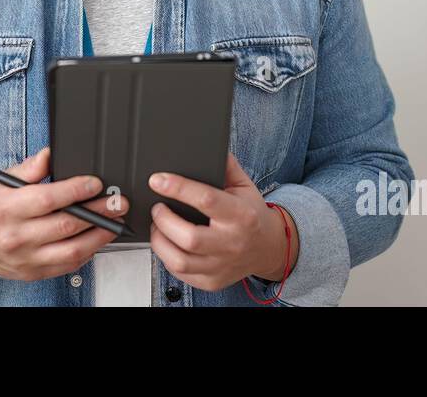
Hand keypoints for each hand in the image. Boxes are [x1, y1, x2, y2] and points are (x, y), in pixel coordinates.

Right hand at [0, 146, 128, 281]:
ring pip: (71, 250)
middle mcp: (15, 236)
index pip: (47, 199)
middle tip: (117, 203)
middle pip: (65, 225)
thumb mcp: (2, 180)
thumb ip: (30, 168)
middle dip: (98, 213)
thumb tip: (51, 155)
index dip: (76, 190)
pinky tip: (96, 241)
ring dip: (99, 237)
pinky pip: (66, 267)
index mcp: (6, 209)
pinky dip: (86, 254)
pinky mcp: (31, 273)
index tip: (96, 184)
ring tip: (115, 223)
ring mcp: (24, 259)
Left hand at [146, 152, 295, 291]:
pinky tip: (168, 244)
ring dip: (160, 241)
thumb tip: (209, 145)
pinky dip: (167, 258)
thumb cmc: (252, 215)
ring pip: (179, 260)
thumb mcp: (245, 186)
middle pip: (188, 237)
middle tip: (157, 207)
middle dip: (164, 219)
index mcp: (241, 215)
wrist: (269, 248)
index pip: (206, 200)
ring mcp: (221, 265)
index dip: (177, 188)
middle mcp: (232, 243)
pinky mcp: (212, 281)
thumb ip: (226, 166)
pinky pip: (180, 273)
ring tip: (159, 227)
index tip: (158, 180)